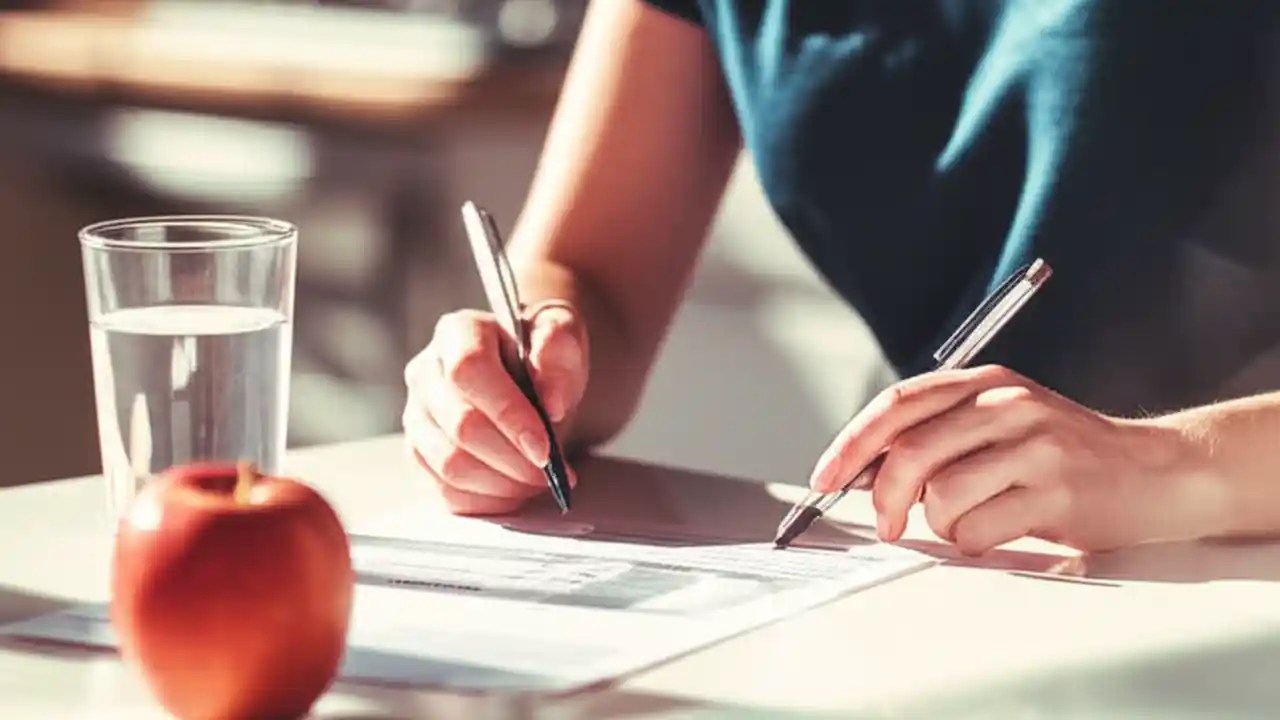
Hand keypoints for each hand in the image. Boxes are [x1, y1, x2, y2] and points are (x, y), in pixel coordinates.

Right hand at [402, 300, 588, 514]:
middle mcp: (425, 371)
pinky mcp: (419, 452)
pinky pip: (445, 489)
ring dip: (502, 483)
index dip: (508, 413)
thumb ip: (559, 353)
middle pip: (460, 425)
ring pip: (449, 464)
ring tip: (537, 482)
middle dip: (513, 459)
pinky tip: (515, 491)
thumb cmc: (543, 355)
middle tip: (550, 473)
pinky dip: (486, 500)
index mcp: (458, 332)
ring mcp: (417, 415)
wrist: (531, 375)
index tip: (545, 448)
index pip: (469, 370)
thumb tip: (551, 402)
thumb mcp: (563, 337)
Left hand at [808, 365, 1205, 553]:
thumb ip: (940, 435)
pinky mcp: (1056, 492)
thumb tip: (863, 472)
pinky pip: (977, 529)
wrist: (1158, 471)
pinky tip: (1000, 532)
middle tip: (886, 524)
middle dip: (882, 497)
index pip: (897, 405)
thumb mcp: (1002, 424)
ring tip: (970, 521)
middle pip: (910, 452)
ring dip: (939, 524)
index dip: (852, 443)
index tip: (825, 478)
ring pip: (941, 495)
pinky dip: (972, 542)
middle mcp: (1008, 405)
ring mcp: (1035, 446)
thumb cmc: (1067, 455)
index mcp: (985, 383)